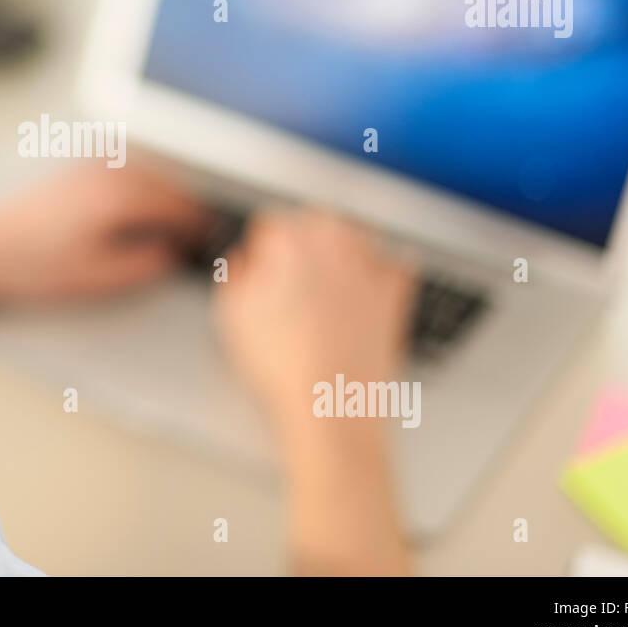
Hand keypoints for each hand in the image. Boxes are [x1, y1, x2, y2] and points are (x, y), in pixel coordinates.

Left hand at [0, 161, 214, 303]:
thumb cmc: (34, 264)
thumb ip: (147, 263)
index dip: (202, 226)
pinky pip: (127, 165)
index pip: (180, 205)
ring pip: (150, 171)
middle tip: (197, 237)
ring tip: (171, 227)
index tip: (212, 241)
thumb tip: (175, 250)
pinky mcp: (78, 161)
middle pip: (170, 182)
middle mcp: (110, 168)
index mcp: (120, 196)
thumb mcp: (100, 277)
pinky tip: (138, 210)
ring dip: (167, 193)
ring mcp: (92, 159)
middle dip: (188, 208)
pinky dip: (143, 184)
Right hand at [214, 207, 416, 574]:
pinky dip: (385, 268)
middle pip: (316, 218)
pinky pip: (396, 264)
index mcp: (289, 243)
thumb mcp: (231, 318)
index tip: (258, 266)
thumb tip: (244, 263)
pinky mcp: (394, 295)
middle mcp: (333, 245)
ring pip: (357, 233)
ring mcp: (368, 268)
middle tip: (288, 271)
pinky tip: (369, 283)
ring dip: (342, 245)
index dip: (260, 247)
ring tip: (325, 274)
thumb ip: (235, 276)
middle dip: (302, 237)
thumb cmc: (282, 368)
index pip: (271, 223)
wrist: (330, 407)